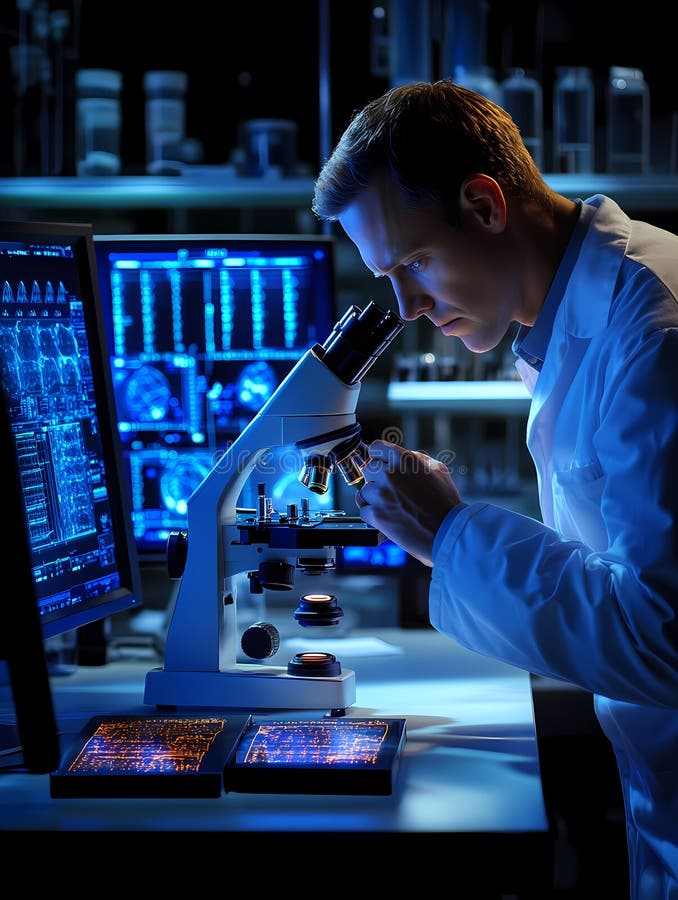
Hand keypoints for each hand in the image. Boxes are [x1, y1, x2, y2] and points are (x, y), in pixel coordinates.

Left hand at [355, 439, 462, 566]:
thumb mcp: (437, 469)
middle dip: (377, 479)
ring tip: (393, 507)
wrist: (447, 531)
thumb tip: (399, 457)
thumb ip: (416, 458)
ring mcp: (380, 494)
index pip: (375, 448)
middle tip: (391, 491)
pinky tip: (389, 518)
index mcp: (403, 459)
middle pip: (368, 470)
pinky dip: (373, 516)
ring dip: (375, 499)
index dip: (379, 458)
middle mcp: (389, 473)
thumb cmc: (445, 502)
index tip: (380, 465)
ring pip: (364, 491)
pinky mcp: (376, 514)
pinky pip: (364, 510)